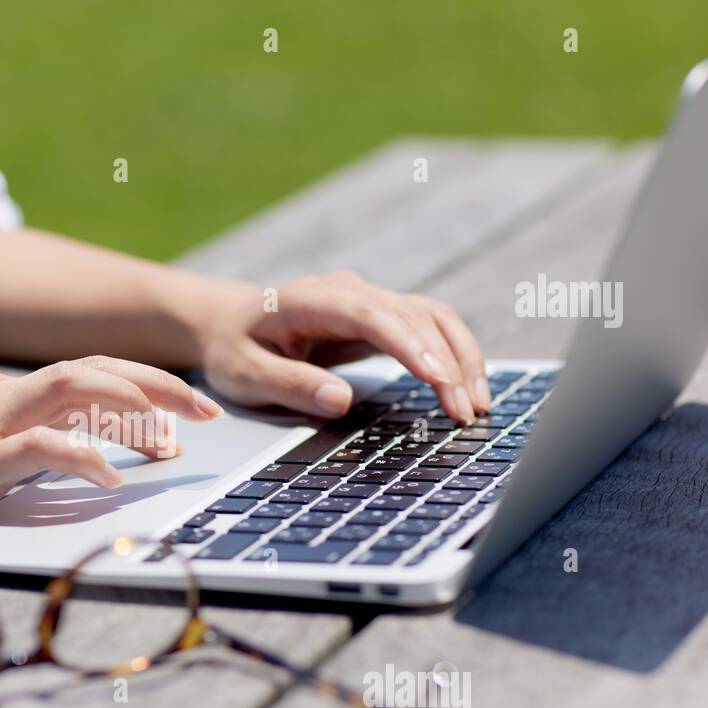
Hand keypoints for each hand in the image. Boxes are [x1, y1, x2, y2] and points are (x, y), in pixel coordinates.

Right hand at [0, 356, 222, 538]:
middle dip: (160, 389)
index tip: (188, 416)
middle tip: (208, 416)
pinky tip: (111, 480)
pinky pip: (38, 448)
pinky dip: (82, 457)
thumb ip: (17, 443)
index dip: (146, 388)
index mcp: (2, 392)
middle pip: (96, 371)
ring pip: (75, 390)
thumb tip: (78, 455)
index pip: (89, 375)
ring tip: (174, 442)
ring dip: (134, 410)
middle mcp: (0, 396)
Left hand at [201, 271, 490, 422]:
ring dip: (461, 358)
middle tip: (464, 414)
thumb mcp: (245, 375)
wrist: (231, 324)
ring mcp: (369, 301)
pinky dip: (453, 356)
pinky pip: (429, 329)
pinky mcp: (382, 318)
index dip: (409, 345)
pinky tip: (467, 389)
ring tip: (477, 406)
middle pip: (413, 316)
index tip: (437, 379)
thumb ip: (290, 385)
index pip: (371, 315)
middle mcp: (348, 292)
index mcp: (310, 299)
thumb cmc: (235, 350)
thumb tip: (339, 400)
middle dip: (446, 364)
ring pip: (432, 318)